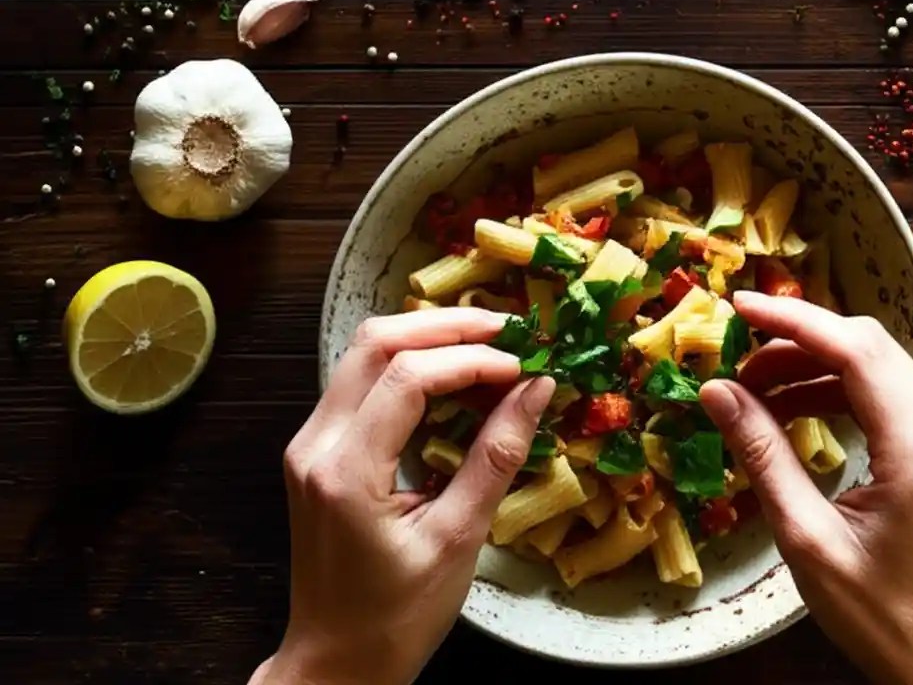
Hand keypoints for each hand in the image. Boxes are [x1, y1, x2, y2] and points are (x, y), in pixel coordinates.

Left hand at [250, 308, 554, 684]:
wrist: (336, 663)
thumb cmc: (397, 616)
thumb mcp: (458, 540)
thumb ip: (496, 458)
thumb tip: (537, 390)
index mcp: (344, 471)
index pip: (408, 377)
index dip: (473, 360)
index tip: (525, 367)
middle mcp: (315, 444)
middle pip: (374, 342)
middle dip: (446, 327)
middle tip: (509, 330)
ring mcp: (309, 445)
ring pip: (363, 355)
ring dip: (427, 341)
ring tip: (489, 347)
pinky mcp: (318, 452)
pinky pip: (361, 385)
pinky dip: (410, 369)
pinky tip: (455, 380)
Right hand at [699, 292, 912, 684]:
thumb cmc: (882, 615)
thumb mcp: (808, 540)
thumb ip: (764, 457)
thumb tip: (718, 392)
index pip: (855, 351)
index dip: (793, 321)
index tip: (737, 307)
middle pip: (869, 348)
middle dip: (798, 342)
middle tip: (737, 359)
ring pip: (877, 370)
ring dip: (814, 368)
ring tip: (754, 392)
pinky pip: (886, 400)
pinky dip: (837, 394)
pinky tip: (793, 413)